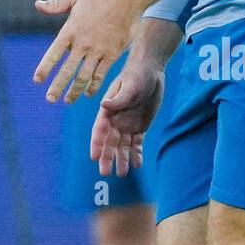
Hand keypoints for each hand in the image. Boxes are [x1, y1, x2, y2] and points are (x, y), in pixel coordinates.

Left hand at [33, 0, 131, 102]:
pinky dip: (94, 86)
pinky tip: (88, 93)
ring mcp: (98, 50)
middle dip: (57, 87)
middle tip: (50, 99)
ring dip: (75, 91)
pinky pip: (101, 74)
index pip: (53, 53)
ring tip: (68, 100)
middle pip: (67, 70)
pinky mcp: (112, 54)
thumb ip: (56, 5)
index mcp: (70, 30)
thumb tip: (37, 5)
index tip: (37, 80)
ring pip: (84, 76)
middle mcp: (83, 43)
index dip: (45, 68)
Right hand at [89, 58, 165, 176]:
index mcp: (108, 110)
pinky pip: (137, 143)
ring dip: (122, 159)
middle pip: (109, 142)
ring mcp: (127, 125)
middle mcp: (115, 120)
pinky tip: (137, 165)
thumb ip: (118, 98)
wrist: (151, 71)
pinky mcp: (140, 126)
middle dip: (107, 157)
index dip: (96, 143)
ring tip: (122, 174)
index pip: (99, 129)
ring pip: (123, 146)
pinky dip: (137, 154)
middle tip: (105, 173)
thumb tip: (104, 105)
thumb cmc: (137, 74)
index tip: (93, 157)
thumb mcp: (129, 85)